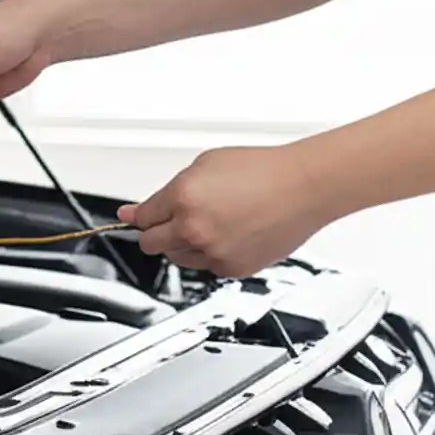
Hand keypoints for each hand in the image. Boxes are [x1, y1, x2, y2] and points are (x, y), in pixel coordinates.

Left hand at [117, 146, 334, 276]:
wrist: (304, 187)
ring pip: (177, 257)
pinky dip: (211, 253)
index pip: (142, 217)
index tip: (130, 218)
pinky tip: (230, 233)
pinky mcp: (231, 268)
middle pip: (151, 243)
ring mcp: (212, 252)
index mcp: (183, 197)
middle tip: (172, 221)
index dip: (137, 217)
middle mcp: (193, 229)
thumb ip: (168, 190)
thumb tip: (134, 211)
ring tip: (214, 221)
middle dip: (155, 232)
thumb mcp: (206, 165)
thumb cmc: (262, 171)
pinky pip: (206, 266)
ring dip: (184, 243)